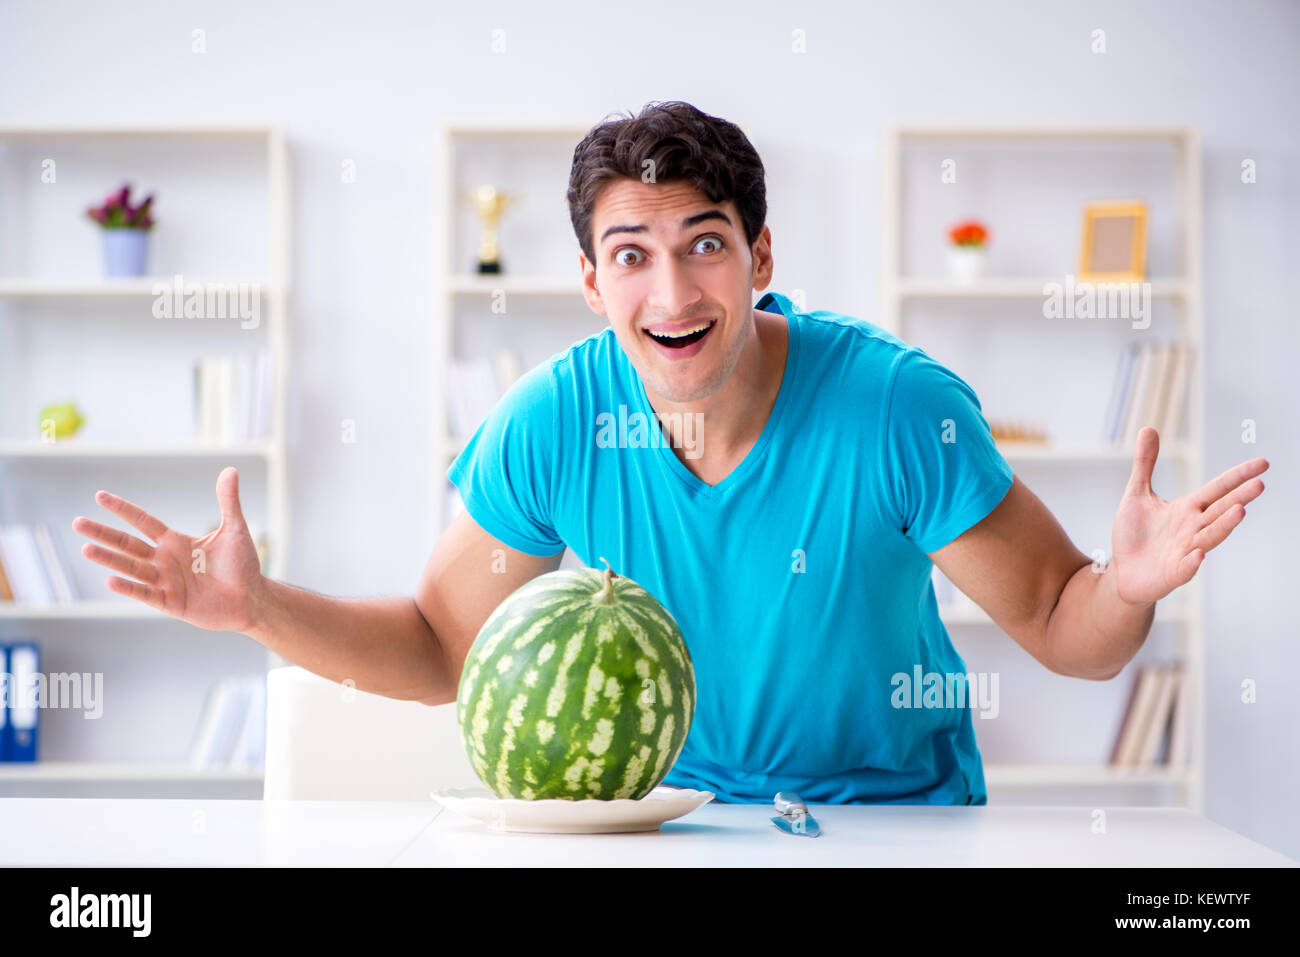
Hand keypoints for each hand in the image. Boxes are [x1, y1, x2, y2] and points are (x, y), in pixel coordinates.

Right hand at [72, 466, 264, 631]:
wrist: (251, 598)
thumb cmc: (242, 565)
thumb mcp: (234, 530)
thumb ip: (228, 501)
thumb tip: (230, 470)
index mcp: (176, 542)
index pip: (143, 521)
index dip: (122, 509)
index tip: (99, 495)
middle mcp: (165, 560)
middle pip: (128, 544)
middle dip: (103, 533)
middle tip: (77, 522)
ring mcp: (166, 582)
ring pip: (131, 568)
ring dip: (109, 559)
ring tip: (86, 549)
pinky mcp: (171, 603)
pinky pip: (146, 594)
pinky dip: (129, 588)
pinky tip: (110, 579)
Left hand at [1111, 427, 1267, 604]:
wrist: (1124, 570)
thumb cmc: (1134, 534)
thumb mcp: (1137, 494)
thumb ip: (1145, 464)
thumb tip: (1148, 428)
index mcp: (1188, 509)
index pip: (1218, 489)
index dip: (1238, 476)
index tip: (1262, 463)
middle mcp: (1193, 529)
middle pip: (1220, 511)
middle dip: (1239, 498)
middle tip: (1260, 483)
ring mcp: (1186, 552)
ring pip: (1209, 537)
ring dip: (1224, 526)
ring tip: (1240, 510)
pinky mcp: (1173, 573)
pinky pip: (1186, 568)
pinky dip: (1192, 561)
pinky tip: (1199, 553)